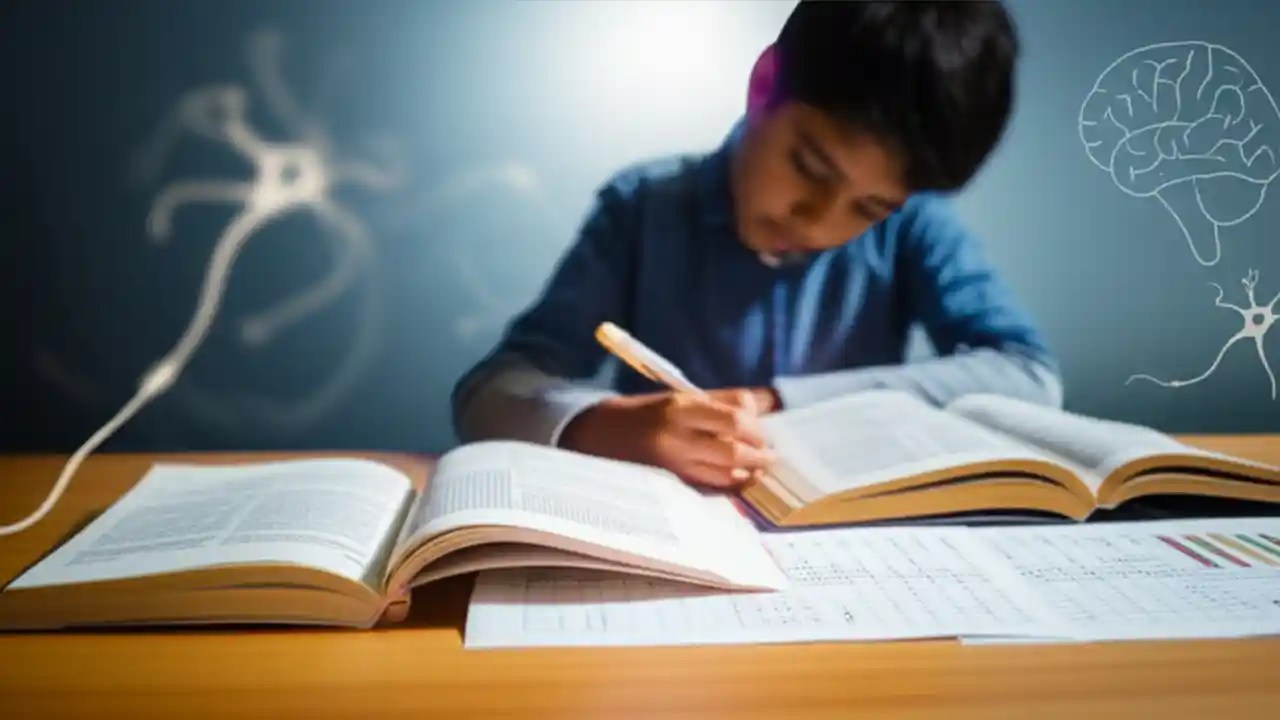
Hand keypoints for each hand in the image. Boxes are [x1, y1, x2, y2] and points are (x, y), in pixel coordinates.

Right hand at [559, 387, 778, 488]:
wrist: (595, 436)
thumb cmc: (644, 414)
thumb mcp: (678, 398)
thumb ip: (721, 400)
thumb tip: (766, 402)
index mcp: (680, 405)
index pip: (735, 412)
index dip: (757, 423)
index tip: (764, 429)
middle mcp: (678, 434)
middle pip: (735, 445)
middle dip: (759, 451)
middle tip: (769, 454)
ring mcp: (673, 463)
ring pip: (726, 471)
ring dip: (749, 470)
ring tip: (757, 468)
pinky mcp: (670, 483)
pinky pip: (710, 485)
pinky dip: (729, 483)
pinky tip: (737, 479)